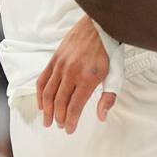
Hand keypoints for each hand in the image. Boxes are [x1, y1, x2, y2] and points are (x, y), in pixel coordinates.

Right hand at [37, 15, 116, 133]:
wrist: (100, 25)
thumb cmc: (110, 51)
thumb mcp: (116, 75)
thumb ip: (108, 97)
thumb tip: (101, 117)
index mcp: (88, 79)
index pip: (74, 107)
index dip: (70, 121)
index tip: (69, 130)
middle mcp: (71, 73)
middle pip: (60, 102)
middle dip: (59, 118)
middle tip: (60, 126)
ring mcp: (61, 65)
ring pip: (49, 93)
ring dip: (47, 110)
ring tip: (48, 121)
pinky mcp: (54, 58)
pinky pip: (43, 80)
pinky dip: (40, 94)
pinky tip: (42, 104)